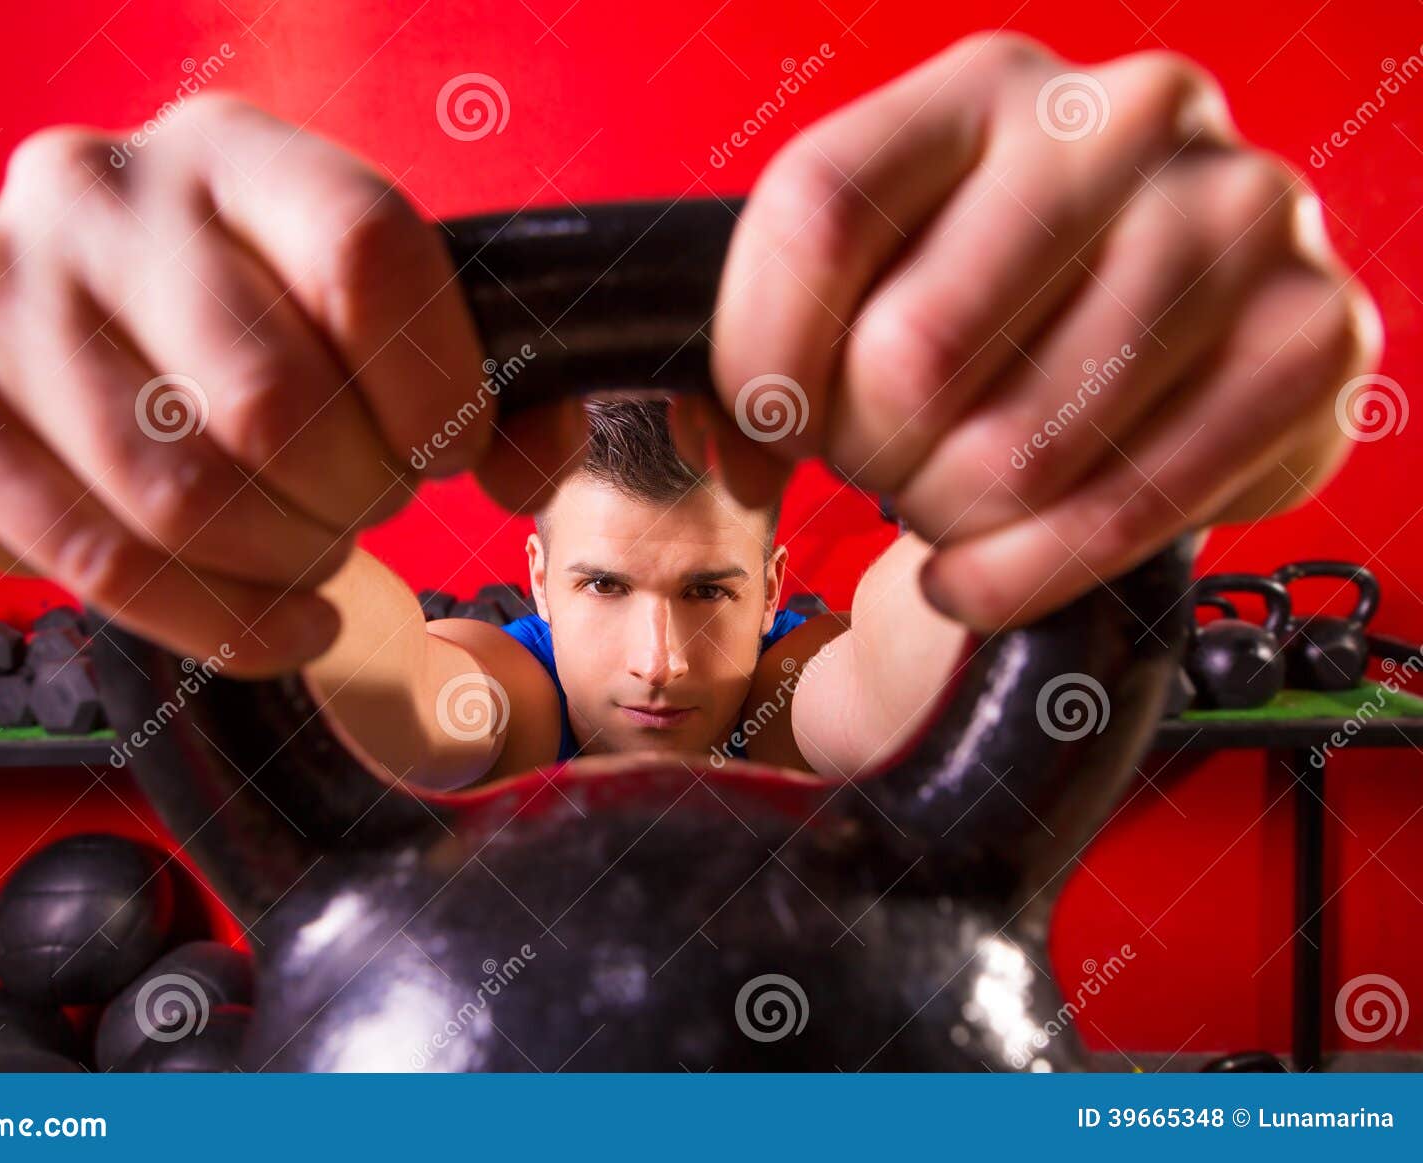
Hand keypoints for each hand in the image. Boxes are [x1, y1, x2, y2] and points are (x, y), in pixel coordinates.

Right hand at [0, 96, 586, 674]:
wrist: (87, 326)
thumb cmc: (263, 323)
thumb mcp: (379, 313)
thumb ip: (492, 378)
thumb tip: (525, 465)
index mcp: (235, 147)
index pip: (367, 256)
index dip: (438, 389)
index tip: (451, 453)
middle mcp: (96, 190)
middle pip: (274, 403)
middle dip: (359, 498)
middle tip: (368, 507)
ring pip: (184, 500)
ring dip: (291, 566)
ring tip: (319, 557)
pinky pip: (99, 563)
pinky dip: (217, 624)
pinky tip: (280, 622)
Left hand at [701, 32, 1382, 630]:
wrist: (1175, 345)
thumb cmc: (1004, 309)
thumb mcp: (884, 274)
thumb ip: (782, 329)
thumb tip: (724, 444)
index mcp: (982, 87)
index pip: (819, 211)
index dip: (762, 357)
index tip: (767, 432)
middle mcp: (1119, 121)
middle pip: (910, 353)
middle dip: (871, 457)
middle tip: (889, 469)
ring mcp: (1232, 217)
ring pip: (1012, 452)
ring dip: (948, 520)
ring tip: (951, 504)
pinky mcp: (1312, 335)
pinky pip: (1117, 513)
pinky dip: (1020, 575)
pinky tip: (982, 571)